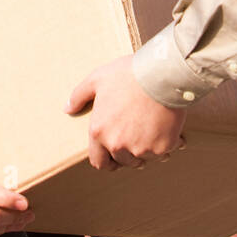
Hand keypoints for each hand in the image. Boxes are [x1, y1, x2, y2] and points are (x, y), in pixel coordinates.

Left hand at [65, 54, 186, 169]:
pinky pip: (165, 152)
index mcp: (99, 132)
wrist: (160, 74)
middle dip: (129, 152)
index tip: (114, 154)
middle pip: (123, 161)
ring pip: (144, 158)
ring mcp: (142, 148)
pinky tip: (169, 128)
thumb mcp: (98, 79)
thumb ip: (79, 96)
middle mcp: (118, 145)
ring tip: (152, 129)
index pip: (99, 162)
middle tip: (136, 135)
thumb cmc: (128, 74)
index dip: (106, 159)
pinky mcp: (163, 147)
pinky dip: (167, 143)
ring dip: (147, 149)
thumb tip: (67, 109)